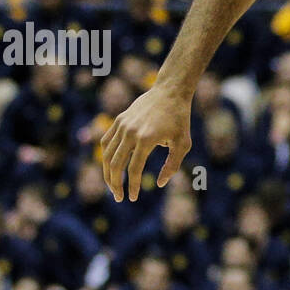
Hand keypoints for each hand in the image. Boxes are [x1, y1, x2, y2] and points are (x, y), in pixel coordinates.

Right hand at [101, 81, 192, 201]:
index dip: (133, 186)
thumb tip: (159, 183)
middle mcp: (130, 132)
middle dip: (115, 184)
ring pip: (107, 154)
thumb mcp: (183, 144)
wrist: (170, 91)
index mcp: (147, 139)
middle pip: (115, 164)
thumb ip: (172, 165)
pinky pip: (106, 141)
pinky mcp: (119, 120)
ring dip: (107, 172)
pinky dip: (106, 156)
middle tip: (119, 198)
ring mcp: (122, 125)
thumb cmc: (180, 119)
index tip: (133, 198)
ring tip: (113, 186)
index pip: (134, 169)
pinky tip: (110, 167)